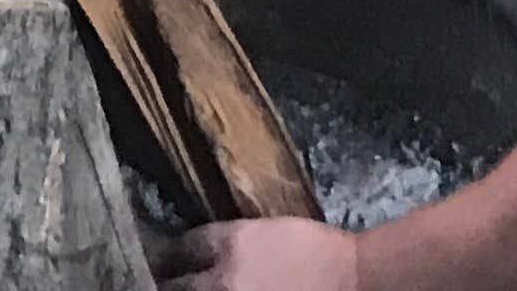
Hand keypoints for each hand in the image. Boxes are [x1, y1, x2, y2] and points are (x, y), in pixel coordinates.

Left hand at [151, 216, 359, 288]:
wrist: (352, 280)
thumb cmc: (319, 251)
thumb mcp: (271, 231)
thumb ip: (236, 240)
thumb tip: (209, 252)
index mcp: (232, 243)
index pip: (184, 247)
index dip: (173, 252)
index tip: (168, 258)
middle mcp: (224, 280)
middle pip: (174, 284)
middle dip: (168, 280)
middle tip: (164, 280)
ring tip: (180, 290)